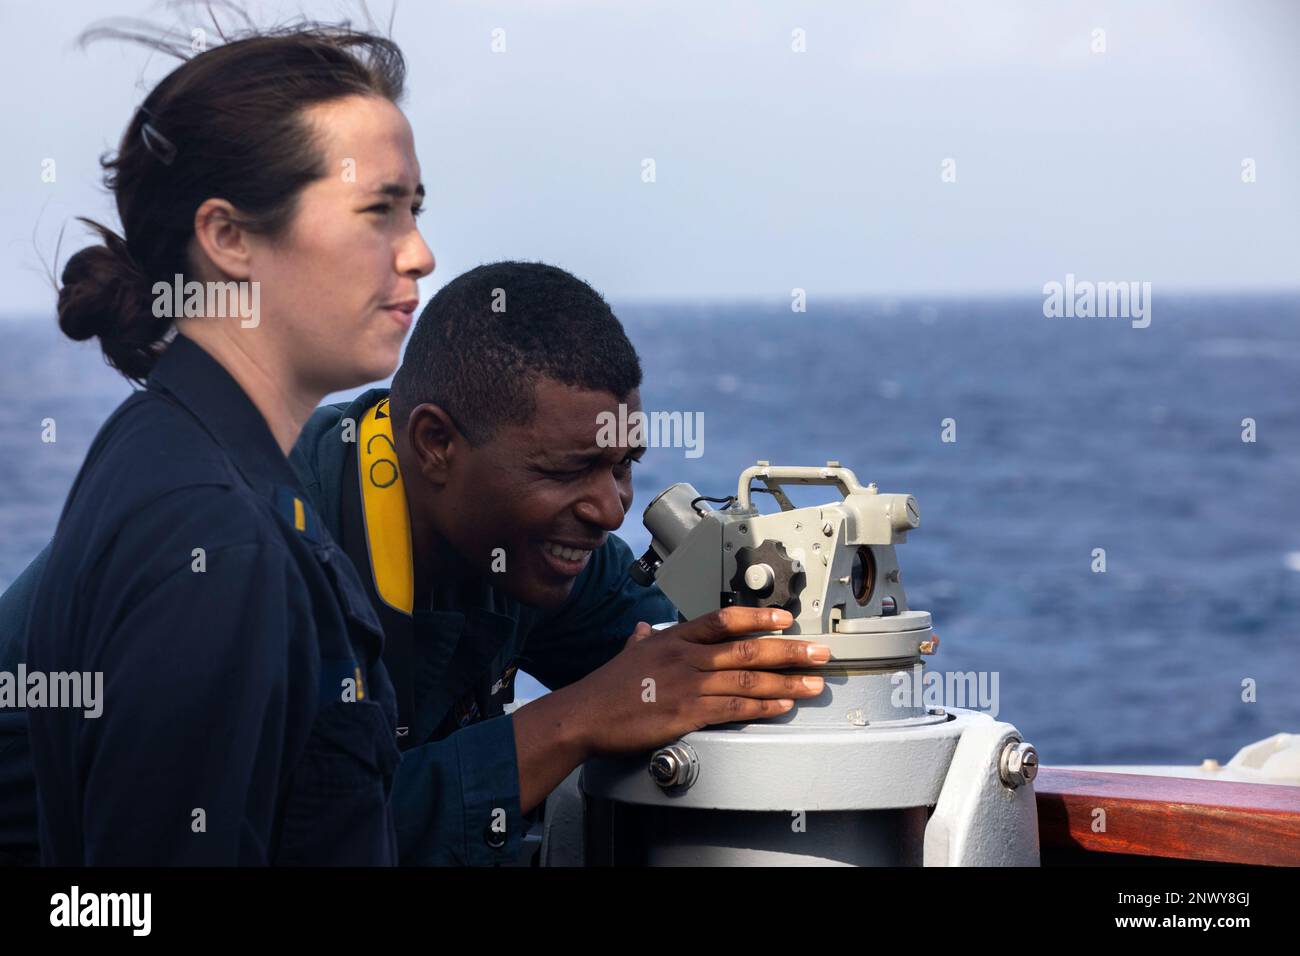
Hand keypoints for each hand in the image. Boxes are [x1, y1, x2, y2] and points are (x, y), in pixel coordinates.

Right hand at [571, 606, 828, 755]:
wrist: (585, 715)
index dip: (758, 616)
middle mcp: (686, 657)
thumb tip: (643, 630)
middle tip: (819, 652)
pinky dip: (762, 706)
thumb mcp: (628, 652)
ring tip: (812, 683)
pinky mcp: (687, 713)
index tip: (785, 618)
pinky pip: (733, 707)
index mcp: (674, 638)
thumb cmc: (606, 687)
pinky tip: (782, 706)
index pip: (724, 620)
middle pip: (748, 649)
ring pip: (747, 680)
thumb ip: (642, 640)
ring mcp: (688, 684)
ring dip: (786, 682)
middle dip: (790, 651)